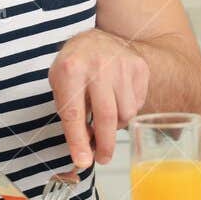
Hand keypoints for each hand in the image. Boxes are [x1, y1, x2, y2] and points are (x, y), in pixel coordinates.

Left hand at [50, 29, 150, 168]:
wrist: (94, 39)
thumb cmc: (74, 67)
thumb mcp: (60, 86)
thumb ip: (71, 116)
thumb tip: (85, 151)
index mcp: (71, 70)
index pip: (75, 113)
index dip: (79, 141)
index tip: (83, 161)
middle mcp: (98, 66)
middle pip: (106, 116)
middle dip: (105, 144)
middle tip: (102, 158)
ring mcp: (123, 65)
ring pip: (126, 113)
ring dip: (116, 125)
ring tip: (105, 117)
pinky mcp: (139, 67)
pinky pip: (138, 104)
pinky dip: (127, 110)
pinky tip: (116, 100)